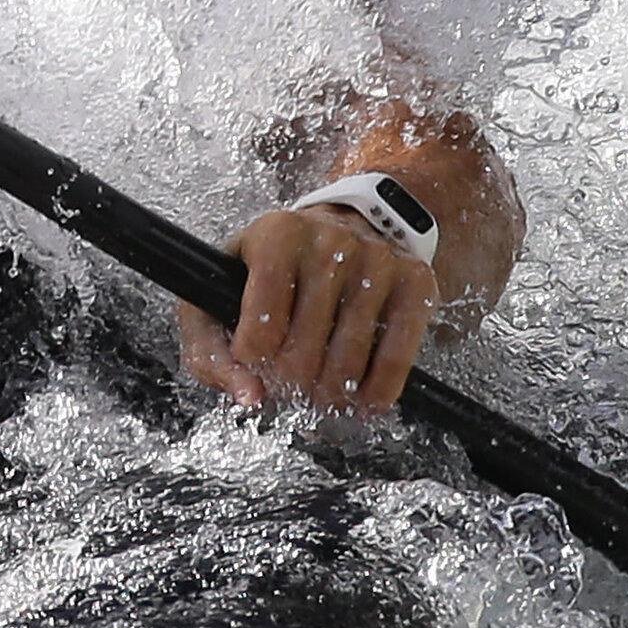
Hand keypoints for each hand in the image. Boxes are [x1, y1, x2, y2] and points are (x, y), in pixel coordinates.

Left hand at [176, 205, 437, 415]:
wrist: (346, 225)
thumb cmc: (274, 270)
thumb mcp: (222, 294)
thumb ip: (212, 352)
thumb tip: (248, 397)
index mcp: (277, 236)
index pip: (262, 322)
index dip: (254, 358)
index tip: (254, 360)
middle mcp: (331, 241)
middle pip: (305, 348)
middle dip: (291, 381)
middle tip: (290, 383)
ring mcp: (378, 259)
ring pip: (349, 359)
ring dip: (331, 393)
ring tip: (321, 393)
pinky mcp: (415, 282)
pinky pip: (396, 354)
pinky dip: (378, 391)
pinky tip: (363, 402)